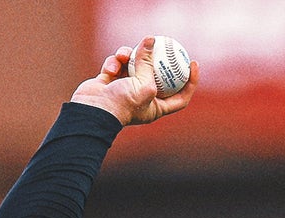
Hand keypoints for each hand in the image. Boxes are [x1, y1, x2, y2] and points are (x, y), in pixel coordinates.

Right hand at [70, 36, 198, 125]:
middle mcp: (143, 98)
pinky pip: (116, 65)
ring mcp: (126, 89)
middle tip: (165, 44)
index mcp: (156, 107)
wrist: (92, 111)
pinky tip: (111, 67)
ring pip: (133, 65)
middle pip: (156, 75)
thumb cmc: (122, 104)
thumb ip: (148, 63)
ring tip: (124, 55)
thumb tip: (151, 40)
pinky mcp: (110, 81)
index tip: (193, 64)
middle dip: (157, 59)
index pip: (181, 95)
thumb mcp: (143, 84)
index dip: (190, 81)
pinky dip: (114, 63)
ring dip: (128, 57)